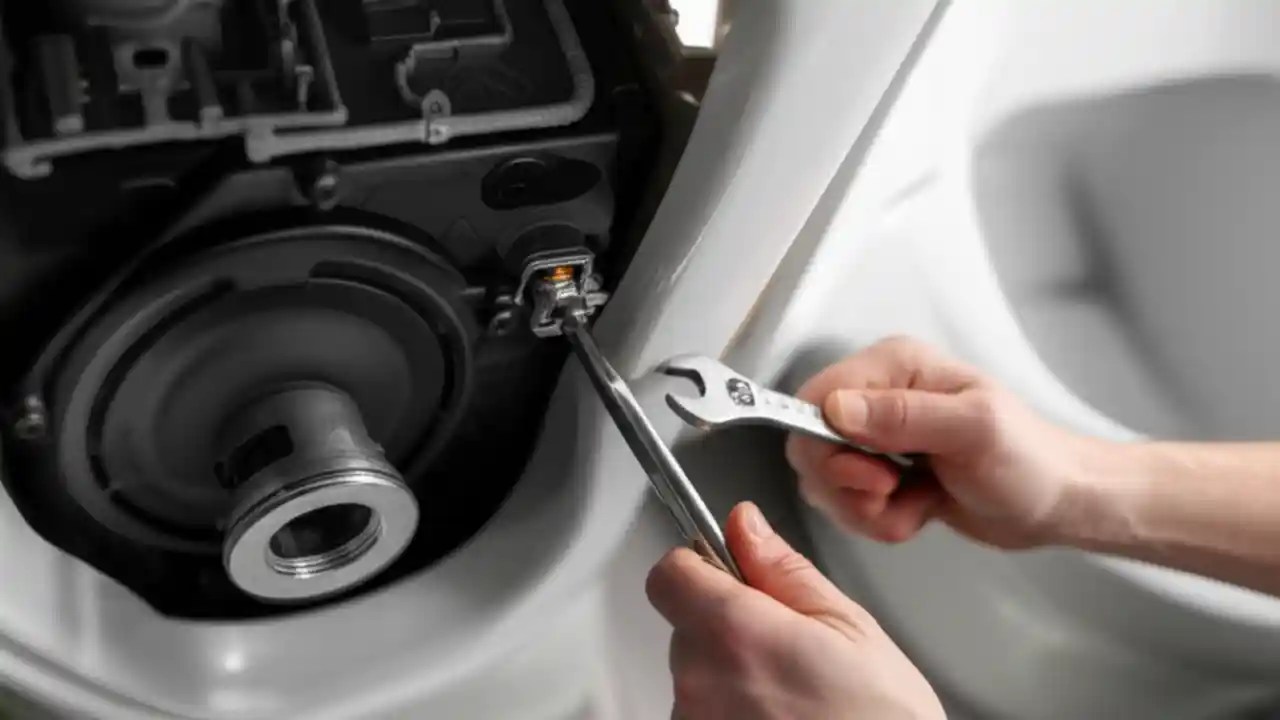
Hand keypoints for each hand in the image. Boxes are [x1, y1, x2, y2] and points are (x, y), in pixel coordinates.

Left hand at [646, 502, 943, 719]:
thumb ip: (784, 570)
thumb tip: (744, 526)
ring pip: (697, 674)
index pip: (670, 574)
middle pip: (687, 625)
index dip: (700, 566)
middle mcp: (700, 681)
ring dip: (731, 675)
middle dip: (728, 625)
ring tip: (793, 697)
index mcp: (735, 632)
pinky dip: (733, 713)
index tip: (732, 574)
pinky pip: (703, 715)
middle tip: (789, 648)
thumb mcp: (850, 629)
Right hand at [786, 336, 1106, 548]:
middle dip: (849, 487)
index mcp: (893, 366)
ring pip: (825, 482)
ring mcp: (874, 436)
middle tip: (895, 492)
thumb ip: (903, 416)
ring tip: (915, 503)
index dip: (827, 447)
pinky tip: (918, 510)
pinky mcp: (878, 472)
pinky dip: (877, 520)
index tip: (875, 476)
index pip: (814, 399)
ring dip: (865, 510)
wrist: (1056, 501)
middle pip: (810, 446)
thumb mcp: (974, 430)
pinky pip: (846, 504)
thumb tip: (836, 409)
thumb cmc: (1029, 460)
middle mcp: (875, 396)